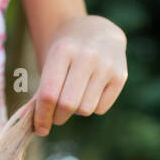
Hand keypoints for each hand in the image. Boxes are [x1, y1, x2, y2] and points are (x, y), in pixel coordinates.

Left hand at [33, 14, 127, 135]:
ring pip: (85, 109)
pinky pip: (100, 108)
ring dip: (76, 111)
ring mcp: (106, 65)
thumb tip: (39, 126)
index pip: (49, 94)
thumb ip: (43, 92)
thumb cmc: (66, 54)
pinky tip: (90, 92)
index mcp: (63, 50)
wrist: (96, 30)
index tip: (40, 128)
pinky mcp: (120, 76)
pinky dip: (92, 107)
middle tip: (55, 115)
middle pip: (67, 105)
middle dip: (58, 117)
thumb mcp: (50, 64)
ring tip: (74, 97)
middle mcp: (87, 56)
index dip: (42, 116)